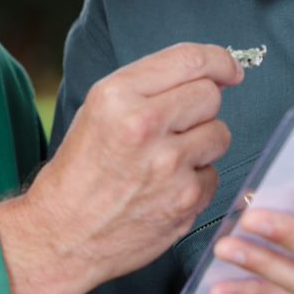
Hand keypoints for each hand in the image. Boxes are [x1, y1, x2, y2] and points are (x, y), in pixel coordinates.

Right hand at [0, 42, 243, 293]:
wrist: (62, 234)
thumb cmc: (82, 170)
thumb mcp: (100, 109)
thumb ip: (152, 85)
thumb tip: (212, 76)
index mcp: (119, 95)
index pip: (190, 59)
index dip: (220, 60)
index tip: (230, 70)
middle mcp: (144, 125)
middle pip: (210, 96)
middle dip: (200, 107)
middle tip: (176, 125)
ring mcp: (168, 165)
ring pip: (220, 134)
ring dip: (202, 143)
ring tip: (167, 158)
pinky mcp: (185, 200)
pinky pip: (214, 175)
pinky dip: (196, 181)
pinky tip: (166, 188)